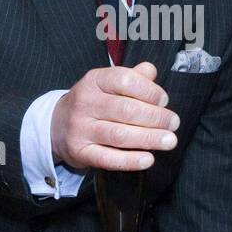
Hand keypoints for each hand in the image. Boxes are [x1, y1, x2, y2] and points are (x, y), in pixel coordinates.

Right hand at [50, 62, 178, 171]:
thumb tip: (151, 71)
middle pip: (125, 109)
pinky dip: (130, 160)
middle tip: (173, 123)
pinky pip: (108, 159)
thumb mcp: (107, 84)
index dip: (149, 91)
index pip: (124, 80)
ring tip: (169, 141)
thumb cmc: (93, 102)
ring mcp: (80, 128)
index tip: (163, 101)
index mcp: (94, 80)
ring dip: (148, 138)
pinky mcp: (80, 152)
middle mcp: (85, 103)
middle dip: (155, 117)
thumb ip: (132, 77)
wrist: (57, 125)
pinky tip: (148, 159)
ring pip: (119, 135)